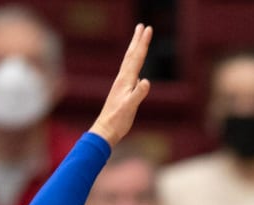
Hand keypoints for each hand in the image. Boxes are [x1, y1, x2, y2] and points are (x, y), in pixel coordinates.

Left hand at [90, 24, 152, 145]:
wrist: (106, 130)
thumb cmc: (117, 120)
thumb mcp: (129, 108)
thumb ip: (138, 94)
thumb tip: (146, 81)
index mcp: (125, 80)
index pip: (136, 58)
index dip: (143, 43)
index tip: (148, 29)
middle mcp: (123, 79)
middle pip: (131, 55)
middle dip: (138, 40)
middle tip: (142, 26)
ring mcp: (122, 85)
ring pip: (130, 62)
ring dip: (135, 49)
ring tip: (138, 40)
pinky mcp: (123, 91)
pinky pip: (131, 73)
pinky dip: (135, 65)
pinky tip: (136, 67)